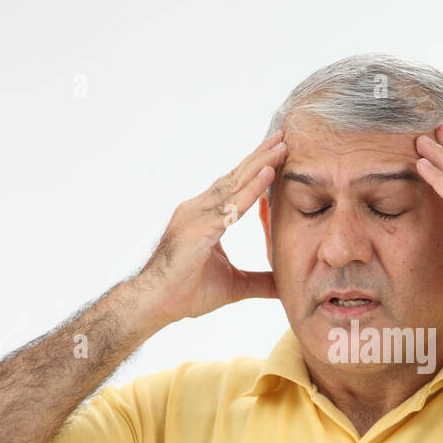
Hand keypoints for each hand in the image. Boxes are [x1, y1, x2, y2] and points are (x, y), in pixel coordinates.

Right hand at [132, 130, 287, 327]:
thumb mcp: (234, 285)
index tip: (278, 153)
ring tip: (281, 148)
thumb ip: (261, 282)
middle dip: (260, 156)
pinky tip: (267, 175)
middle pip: (235, 177)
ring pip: (233, 184)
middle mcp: (199, 209)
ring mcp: (196, 216)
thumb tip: (287, 286)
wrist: (155, 305)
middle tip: (284, 137)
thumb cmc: (186, 292)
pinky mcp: (198, 229)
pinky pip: (229, 205)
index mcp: (206, 217)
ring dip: (259, 165)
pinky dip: (250, 189)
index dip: (256, 170)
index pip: (234, 187)